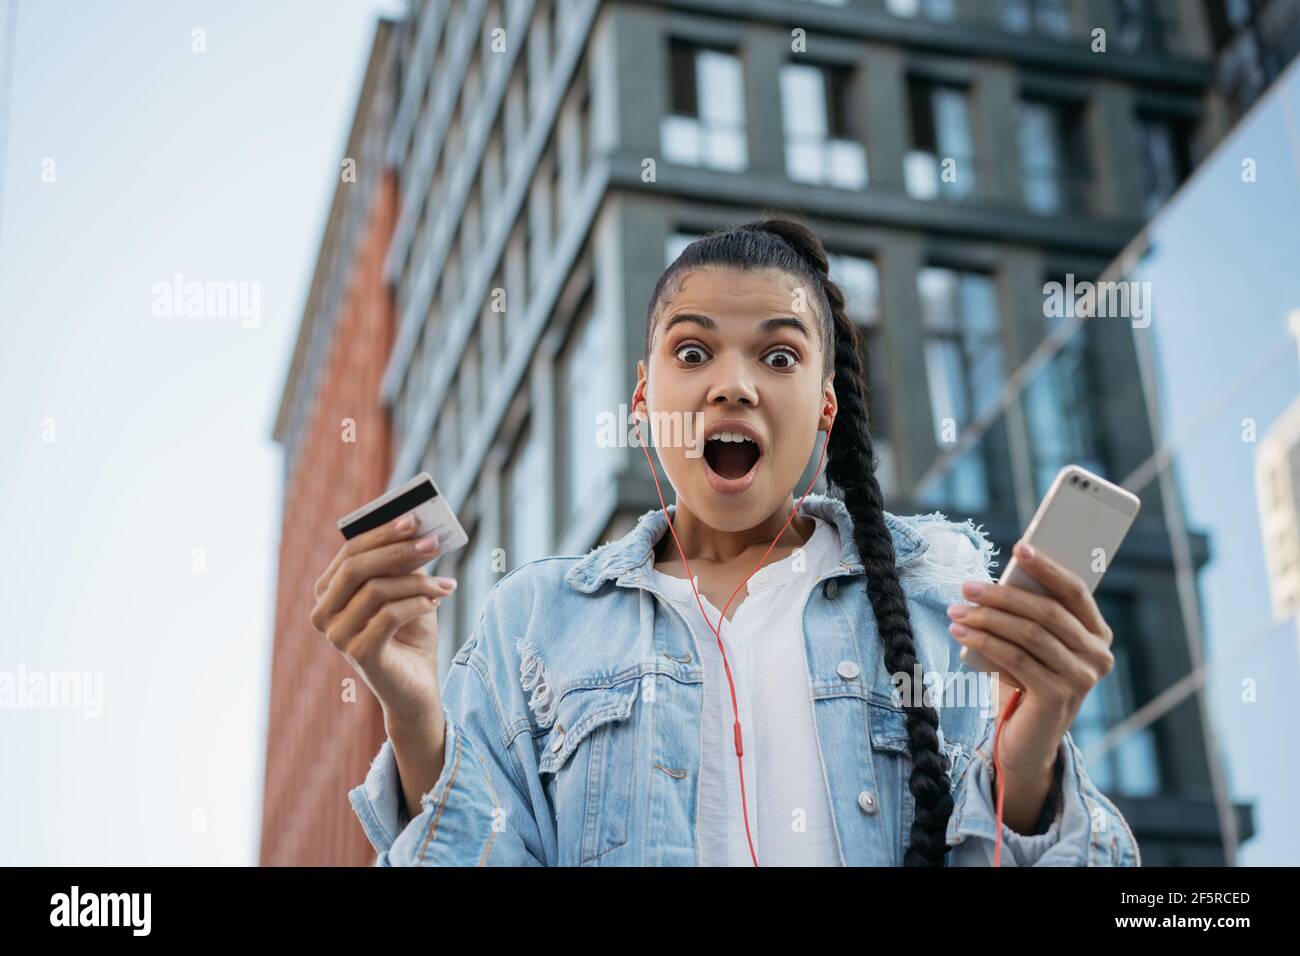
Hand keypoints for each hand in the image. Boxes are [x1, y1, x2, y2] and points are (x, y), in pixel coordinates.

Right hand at [310, 514, 458, 723]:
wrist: (416, 685)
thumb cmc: (409, 632)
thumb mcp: (405, 590)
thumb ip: (402, 563)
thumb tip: (417, 530)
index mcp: (328, 592)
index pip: (350, 552)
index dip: (382, 533)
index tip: (415, 519)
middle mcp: (323, 613)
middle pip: (356, 567)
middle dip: (398, 550)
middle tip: (434, 542)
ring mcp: (336, 636)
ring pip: (375, 590)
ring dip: (417, 581)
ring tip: (444, 584)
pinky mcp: (358, 654)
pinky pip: (388, 616)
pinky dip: (417, 604)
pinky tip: (436, 602)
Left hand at [944, 539, 1114, 778]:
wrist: (1029, 739)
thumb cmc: (1028, 680)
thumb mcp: (1034, 645)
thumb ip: (1031, 616)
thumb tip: (1000, 579)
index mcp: (1098, 634)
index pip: (1076, 591)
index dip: (1048, 567)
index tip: (1020, 547)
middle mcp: (1098, 655)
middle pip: (1046, 612)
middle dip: (1002, 595)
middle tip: (967, 586)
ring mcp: (1081, 678)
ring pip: (1029, 634)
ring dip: (987, 617)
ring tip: (956, 610)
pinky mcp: (1058, 696)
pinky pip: (1015, 659)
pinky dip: (985, 641)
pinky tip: (962, 632)